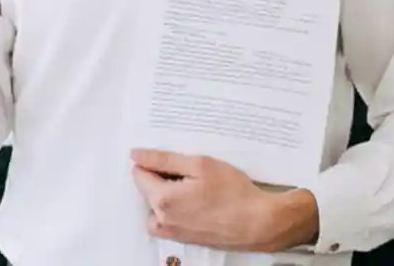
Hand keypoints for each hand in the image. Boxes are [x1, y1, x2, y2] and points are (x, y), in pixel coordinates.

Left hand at [130, 149, 319, 252]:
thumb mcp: (199, 165)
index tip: (173, 160)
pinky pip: (166, 221)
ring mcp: (173, 232)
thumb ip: (164, 160)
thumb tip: (136, 155)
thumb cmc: (233, 192)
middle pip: (147, 190)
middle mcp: (162, 219)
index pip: (139, 173)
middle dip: (161, 177)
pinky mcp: (183, 239)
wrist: (258, 222)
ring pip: (155, 206)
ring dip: (166, 194)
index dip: (153, 162)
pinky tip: (194, 203)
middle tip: (189, 172)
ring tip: (191, 187)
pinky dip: (173, 210)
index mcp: (162, 199)